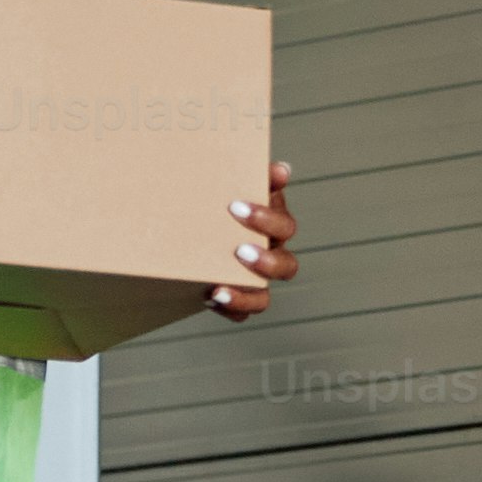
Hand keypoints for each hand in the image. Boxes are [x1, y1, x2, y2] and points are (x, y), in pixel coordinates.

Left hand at [208, 160, 299, 319]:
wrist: (195, 223)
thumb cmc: (221, 199)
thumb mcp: (234, 184)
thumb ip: (253, 174)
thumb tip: (282, 170)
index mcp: (274, 226)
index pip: (285, 226)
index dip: (266, 219)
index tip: (236, 207)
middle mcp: (272, 255)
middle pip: (287, 267)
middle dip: (265, 262)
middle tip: (239, 251)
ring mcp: (256, 280)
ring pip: (265, 297)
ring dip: (246, 295)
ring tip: (219, 289)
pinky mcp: (240, 296)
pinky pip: (242, 311)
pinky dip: (230, 308)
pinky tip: (210, 297)